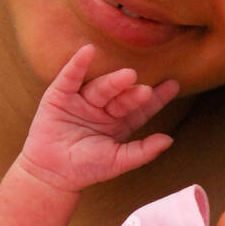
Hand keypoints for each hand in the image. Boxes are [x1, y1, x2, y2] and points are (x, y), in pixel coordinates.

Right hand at [19, 43, 179, 193]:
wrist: (50, 174)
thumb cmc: (86, 169)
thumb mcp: (118, 161)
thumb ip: (143, 151)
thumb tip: (169, 140)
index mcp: (118, 122)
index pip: (141, 108)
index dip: (156, 98)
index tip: (173, 85)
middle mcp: (103, 109)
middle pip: (122, 97)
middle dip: (133, 93)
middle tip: (146, 89)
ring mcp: (82, 101)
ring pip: (101, 89)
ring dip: (113, 81)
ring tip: (128, 75)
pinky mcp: (59, 96)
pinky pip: (70, 78)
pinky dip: (77, 65)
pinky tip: (87, 51)